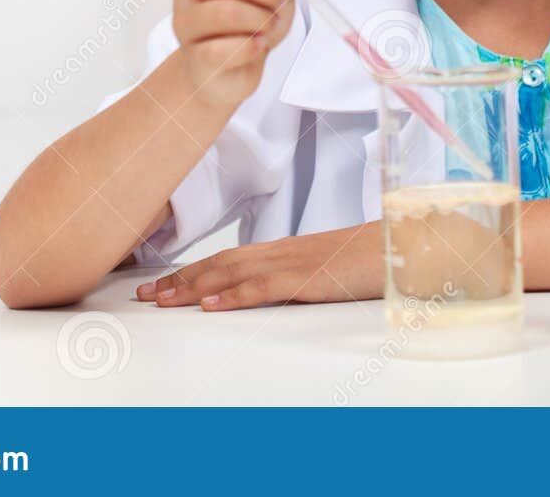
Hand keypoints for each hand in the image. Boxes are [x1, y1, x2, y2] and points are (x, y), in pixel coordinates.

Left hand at [135, 223, 383, 309]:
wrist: (406, 243)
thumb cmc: (376, 256)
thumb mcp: (332, 269)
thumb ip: (305, 276)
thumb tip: (286, 289)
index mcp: (287, 250)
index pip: (229, 258)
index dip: (193, 270)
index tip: (162, 283)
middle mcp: (283, 251)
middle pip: (220, 263)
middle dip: (178, 279)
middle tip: (143, 294)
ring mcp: (294, 262)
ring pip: (231, 273)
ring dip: (192, 287)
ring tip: (160, 301)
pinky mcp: (307, 278)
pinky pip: (262, 288)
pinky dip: (232, 296)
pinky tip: (209, 305)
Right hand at [172, 0, 307, 111]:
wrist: (229, 71)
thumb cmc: (252, 21)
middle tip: (282, 1)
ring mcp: (186, 22)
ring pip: (226, 11)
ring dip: (263, 19)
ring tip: (271, 27)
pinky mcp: (194, 57)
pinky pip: (223, 49)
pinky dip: (252, 46)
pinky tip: (260, 46)